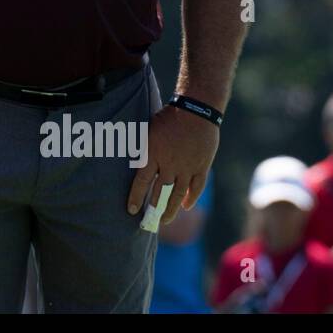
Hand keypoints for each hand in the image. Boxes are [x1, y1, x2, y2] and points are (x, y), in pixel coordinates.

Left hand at [127, 104, 218, 224]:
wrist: (196, 110)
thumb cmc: (168, 117)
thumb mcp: (148, 130)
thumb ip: (143, 149)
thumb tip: (133, 162)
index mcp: (152, 154)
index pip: (141, 182)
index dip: (136, 197)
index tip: (131, 210)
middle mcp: (169, 164)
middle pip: (159, 193)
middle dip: (152, 210)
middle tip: (147, 223)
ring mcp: (186, 167)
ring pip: (177, 195)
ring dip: (170, 210)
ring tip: (164, 221)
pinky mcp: (201, 166)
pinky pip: (196, 187)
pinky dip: (190, 199)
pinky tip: (185, 207)